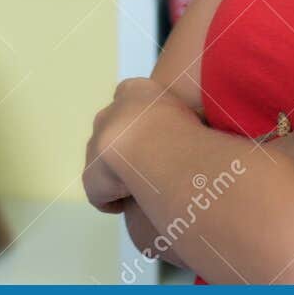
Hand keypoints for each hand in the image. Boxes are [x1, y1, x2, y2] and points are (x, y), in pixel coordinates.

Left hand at [83, 77, 190, 211]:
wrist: (151, 143)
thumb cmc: (181, 125)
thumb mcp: (195, 109)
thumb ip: (186, 118)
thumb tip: (202, 131)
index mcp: (133, 91)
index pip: (128, 96)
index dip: (142, 120)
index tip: (157, 138)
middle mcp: (109, 114)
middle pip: (112, 129)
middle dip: (126, 147)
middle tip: (153, 166)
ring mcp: (95, 144)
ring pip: (104, 161)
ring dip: (120, 173)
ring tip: (144, 188)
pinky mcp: (91, 175)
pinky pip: (100, 191)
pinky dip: (113, 199)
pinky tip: (133, 203)